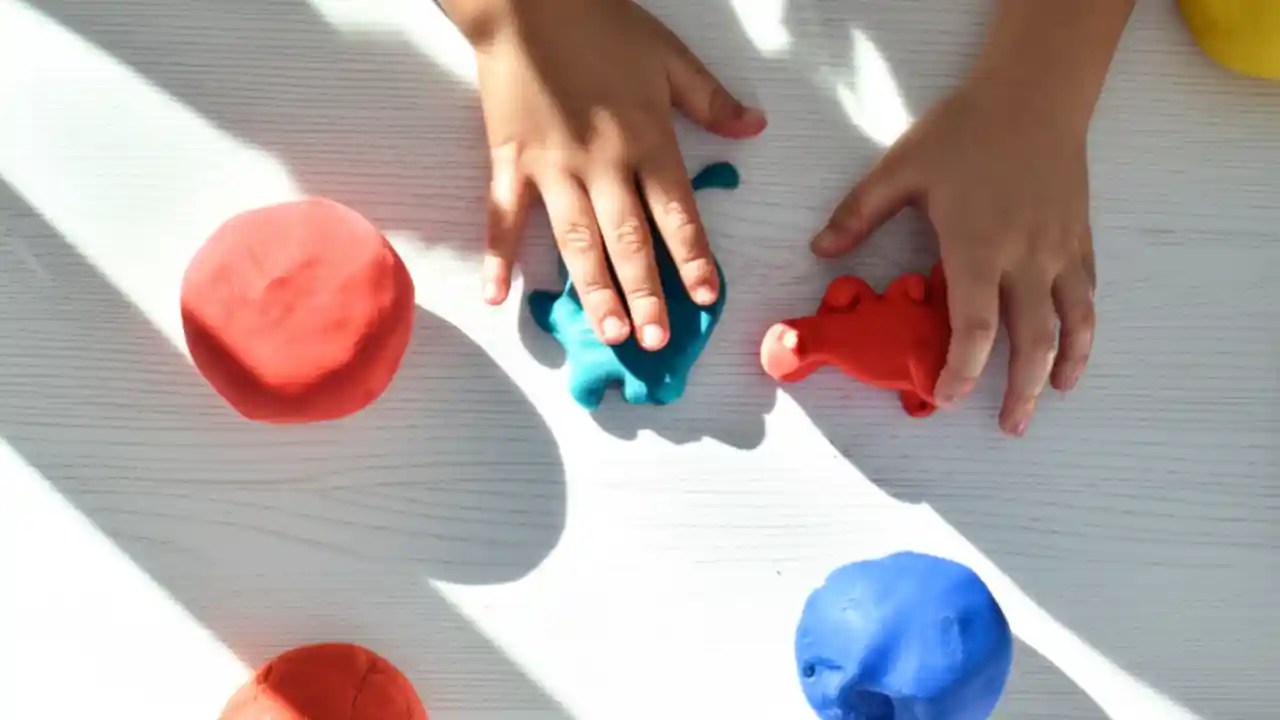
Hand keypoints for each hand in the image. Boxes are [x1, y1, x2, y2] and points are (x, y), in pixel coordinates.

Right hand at [452, 0, 765, 349]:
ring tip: (608, 333)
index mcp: (646, 139)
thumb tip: (755, 128)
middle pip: (629, 240)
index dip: (694, 257)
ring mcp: (552, 167)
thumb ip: (711, 99)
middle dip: (646, 294)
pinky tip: (497, 295)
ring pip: (576, 241)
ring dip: (593, 290)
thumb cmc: (600, 23)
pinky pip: (503, 216)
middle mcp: (602, 164)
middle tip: (656, 341)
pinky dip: (498, 255)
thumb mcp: (668, 55)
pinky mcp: (510, 161)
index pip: (676, 211)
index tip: (707, 297)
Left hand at [810, 79, 1095, 435]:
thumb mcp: (900, 168)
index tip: (945, 396)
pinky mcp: (1080, 240)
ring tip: (1052, 399)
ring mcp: (1060, 251)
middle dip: (1020, 390)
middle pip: (1030, 342)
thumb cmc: (965, 130)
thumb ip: (857, 214)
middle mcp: (1025, 259)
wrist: (1035, 93)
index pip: (973, 329)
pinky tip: (1074, 347)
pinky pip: (1087, 296)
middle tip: (1007, 425)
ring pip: (1072, 325)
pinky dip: (1084, 329)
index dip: (961, 371)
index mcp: (976, 248)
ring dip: (1064, 368)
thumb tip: (820, 250)